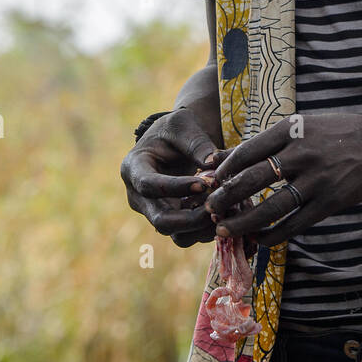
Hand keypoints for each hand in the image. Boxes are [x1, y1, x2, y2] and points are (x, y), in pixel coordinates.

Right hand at [120, 106, 230, 247]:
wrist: (177, 141)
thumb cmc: (176, 129)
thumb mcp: (183, 125)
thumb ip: (196, 143)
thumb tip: (212, 164)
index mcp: (134, 169)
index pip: (149, 186)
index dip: (177, 188)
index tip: (206, 183)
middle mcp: (139, 198)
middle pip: (161, 221)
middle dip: (194, 218)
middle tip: (220, 203)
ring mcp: (155, 213)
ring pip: (177, 236)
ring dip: (205, 226)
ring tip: (227, 206)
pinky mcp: (173, 222)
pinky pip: (190, 236)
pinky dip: (210, 229)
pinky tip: (228, 211)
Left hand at [204, 112, 361, 244]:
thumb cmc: (333, 133)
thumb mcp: (299, 127)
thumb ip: (262, 144)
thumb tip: (220, 158)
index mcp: (291, 130)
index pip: (247, 152)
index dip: (224, 170)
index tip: (211, 181)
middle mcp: (301, 154)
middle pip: (253, 179)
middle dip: (226, 197)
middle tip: (209, 209)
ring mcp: (316, 180)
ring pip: (271, 207)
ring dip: (243, 222)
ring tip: (224, 230)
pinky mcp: (329, 203)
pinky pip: (294, 224)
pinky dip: (272, 234)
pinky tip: (258, 239)